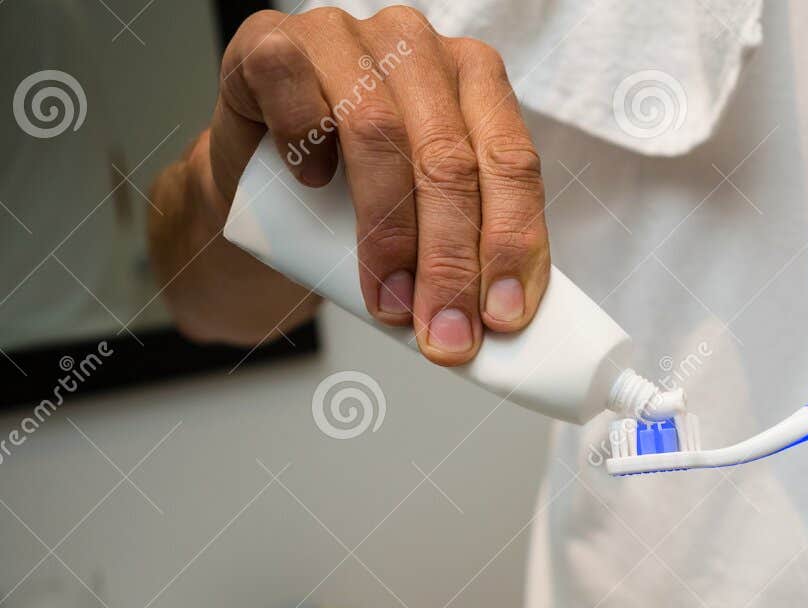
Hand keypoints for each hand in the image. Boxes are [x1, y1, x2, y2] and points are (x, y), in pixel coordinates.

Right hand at [198, 6, 547, 363]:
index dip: (511, 243)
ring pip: (379, 132)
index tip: (503, 315)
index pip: (512, 163)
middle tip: (447, 332)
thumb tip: (495, 321)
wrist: (258, 179)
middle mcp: (419, 49)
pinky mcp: (271, 41)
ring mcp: (346, 37)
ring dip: (388, 232)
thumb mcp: (424, 219)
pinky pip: (292, 85)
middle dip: (451, 261)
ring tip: (391, 301)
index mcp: (476, 81)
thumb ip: (465, 247)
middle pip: (450, 159)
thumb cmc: (352, 197)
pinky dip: (304, 140)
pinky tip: (311, 183)